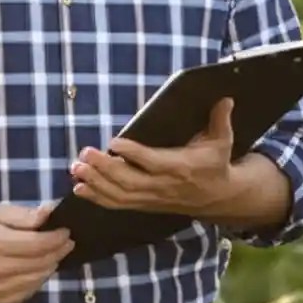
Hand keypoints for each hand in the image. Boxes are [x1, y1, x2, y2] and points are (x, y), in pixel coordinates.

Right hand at [0, 203, 73, 302]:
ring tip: (54, 254)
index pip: (36, 244)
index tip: (66, 231)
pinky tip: (39, 269)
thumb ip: (24, 215)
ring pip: (37, 279)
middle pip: (40, 262)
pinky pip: (28, 291)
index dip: (56, 238)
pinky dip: (38, 279)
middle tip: (67, 242)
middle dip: (58, 251)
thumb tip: (49, 213)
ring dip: (50, 265)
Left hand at [70, 97, 235, 216]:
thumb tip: (226, 98)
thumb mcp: (222, 141)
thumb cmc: (215, 164)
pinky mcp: (144, 204)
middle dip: (105, 169)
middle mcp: (163, 185)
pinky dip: (97, 197)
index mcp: (180, 167)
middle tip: (85, 153)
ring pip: (120, 194)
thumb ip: (220, 120)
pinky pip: (118, 204)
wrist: (219, 197)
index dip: (134, 154)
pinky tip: (79, 188)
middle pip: (130, 181)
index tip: (114, 142)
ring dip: (95, 183)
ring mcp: (152, 198)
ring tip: (76, 169)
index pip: (153, 162)